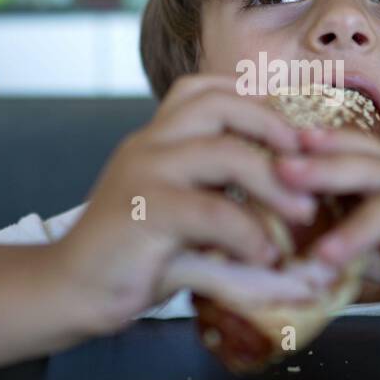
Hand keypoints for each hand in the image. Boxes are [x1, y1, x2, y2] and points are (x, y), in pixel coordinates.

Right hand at [58, 74, 335, 334]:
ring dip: (274, 184)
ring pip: (223, 154)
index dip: (256, 101)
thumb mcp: (180, 214)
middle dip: (273, 128)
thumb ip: (220, 195)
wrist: (68, 290)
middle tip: (310, 164)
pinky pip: (211, 213)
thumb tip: (291, 200)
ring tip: (303, 215)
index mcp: (155, 137)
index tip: (294, 134)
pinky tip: (266, 257)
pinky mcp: (143, 214)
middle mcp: (148, 144)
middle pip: (218, 104)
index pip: (205, 89)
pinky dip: (248, 235)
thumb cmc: (132, 254)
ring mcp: (143, 174)